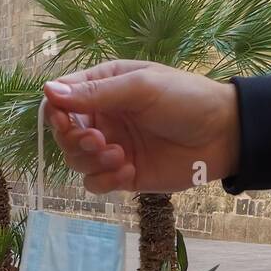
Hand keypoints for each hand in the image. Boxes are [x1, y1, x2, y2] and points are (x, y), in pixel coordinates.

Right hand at [43, 61, 240, 194]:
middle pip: (64, 135)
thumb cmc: (185, 98)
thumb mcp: (140, 88)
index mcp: (104, 87)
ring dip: (92, 162)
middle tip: (100, 142)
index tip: (67, 122)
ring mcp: (112, 147)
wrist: (222, 135)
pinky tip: (130, 171)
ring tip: (122, 157)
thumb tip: (48, 91)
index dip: (57, 113)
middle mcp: (103, 117)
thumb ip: (95, 93)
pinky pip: (96, 183)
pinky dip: (106, 181)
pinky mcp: (123, 174)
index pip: (61, 100)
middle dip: (76, 141)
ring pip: (77, 161)